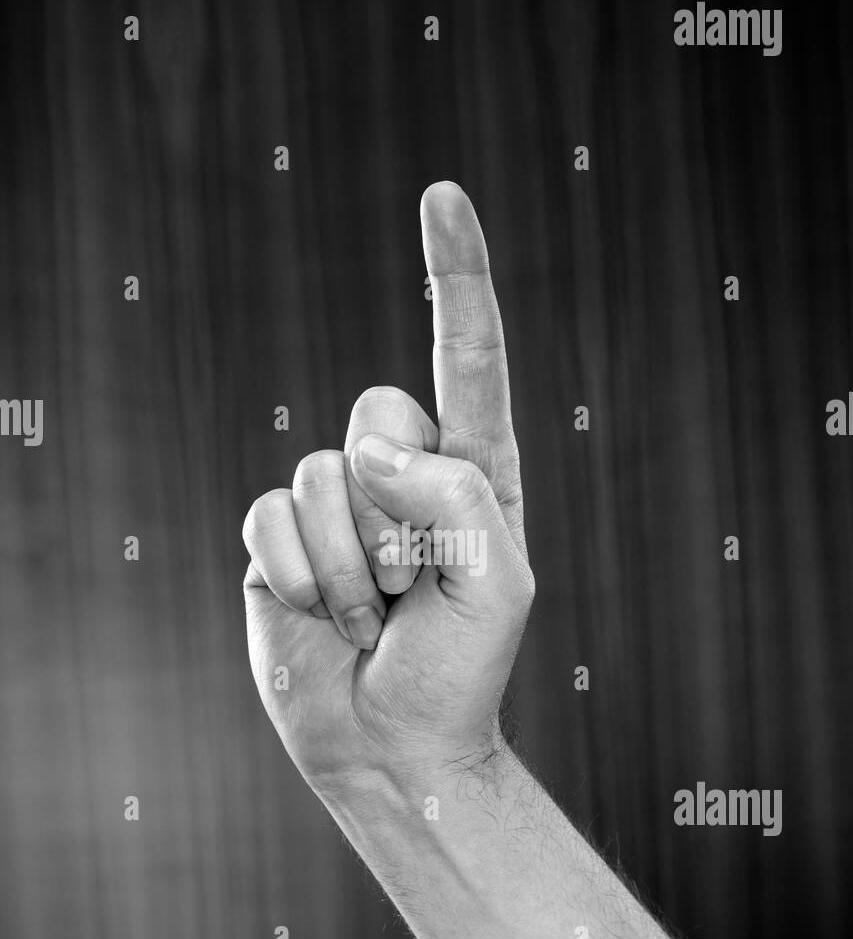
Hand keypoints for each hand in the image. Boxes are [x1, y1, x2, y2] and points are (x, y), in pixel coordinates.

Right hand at [242, 182, 533, 791]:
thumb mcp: (496, 582)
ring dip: (355, 567)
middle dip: (399, 516)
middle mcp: (400, 468)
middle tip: (417, 587)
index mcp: (472, 467)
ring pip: (323, 477)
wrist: (394, 742)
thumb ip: (455, 498)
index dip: (456, 276)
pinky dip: (305, 577)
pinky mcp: (278, 536)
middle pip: (379, 411)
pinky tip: (328, 616)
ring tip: (378, 615)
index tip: (442, 195)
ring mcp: (333, 501)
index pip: (467, 357)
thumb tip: (369, 450)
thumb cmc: (460, 666)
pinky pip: (270, 515)